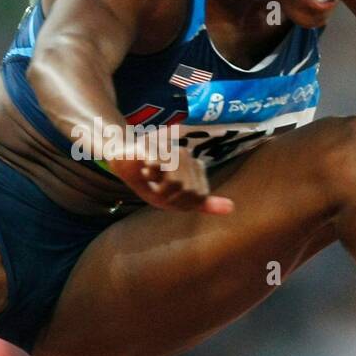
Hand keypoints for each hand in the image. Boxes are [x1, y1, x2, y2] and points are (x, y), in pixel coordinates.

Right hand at [108, 143, 233, 214]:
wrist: (122, 161)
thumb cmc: (149, 181)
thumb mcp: (174, 199)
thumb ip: (202, 204)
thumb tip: (232, 207)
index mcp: (194, 168)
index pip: (199, 196)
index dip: (181, 204)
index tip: (167, 198)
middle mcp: (187, 156)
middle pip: (189, 191)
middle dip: (171, 198)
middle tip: (157, 189)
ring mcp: (171, 151)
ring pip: (177, 182)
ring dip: (160, 188)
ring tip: (151, 179)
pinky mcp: (155, 147)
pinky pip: (160, 169)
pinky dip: (150, 176)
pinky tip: (145, 169)